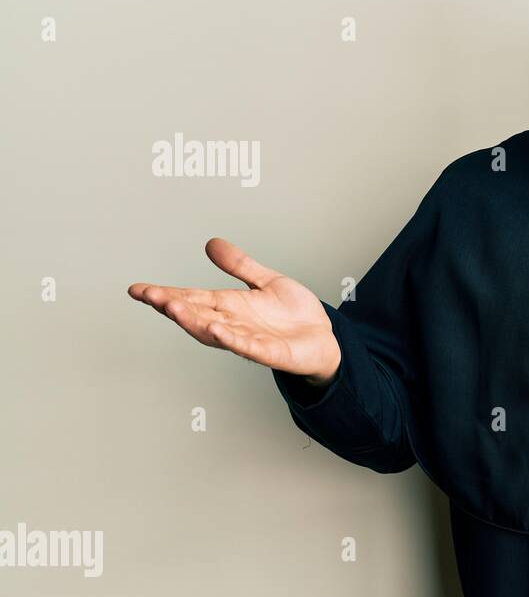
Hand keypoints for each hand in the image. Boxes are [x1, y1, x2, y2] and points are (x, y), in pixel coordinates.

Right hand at [127, 238, 340, 382]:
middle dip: (172, 306)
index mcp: (229, 306)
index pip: (191, 298)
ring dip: (194, 322)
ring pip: (214, 332)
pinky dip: (231, 339)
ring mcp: (249, 339)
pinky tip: (217, 330)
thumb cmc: (294, 314)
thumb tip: (211, 244)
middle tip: (149, 296)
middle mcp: (233, 323)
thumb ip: (240, 265)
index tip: (137, 289)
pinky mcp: (269, 352)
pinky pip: (247, 347)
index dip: (164, 294)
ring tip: (174, 308)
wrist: (324, 337)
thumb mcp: (267, 281)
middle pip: (195, 315)